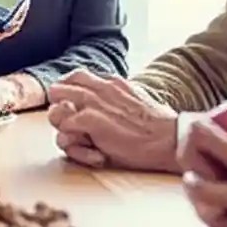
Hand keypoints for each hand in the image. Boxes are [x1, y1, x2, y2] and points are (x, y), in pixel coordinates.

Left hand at [46, 69, 180, 172]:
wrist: (170, 139)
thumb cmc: (159, 128)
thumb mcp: (138, 102)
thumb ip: (119, 101)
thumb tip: (112, 109)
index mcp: (113, 83)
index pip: (77, 77)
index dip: (69, 93)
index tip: (72, 106)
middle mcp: (101, 88)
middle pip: (59, 87)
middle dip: (59, 106)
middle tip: (67, 123)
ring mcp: (94, 102)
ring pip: (56, 106)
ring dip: (61, 122)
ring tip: (75, 136)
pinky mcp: (92, 120)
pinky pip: (65, 127)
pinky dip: (71, 140)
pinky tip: (89, 149)